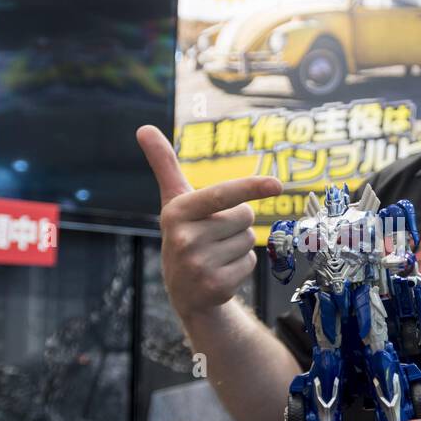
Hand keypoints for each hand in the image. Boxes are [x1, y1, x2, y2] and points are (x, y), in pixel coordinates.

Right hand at [136, 125, 282, 321]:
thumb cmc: (184, 235)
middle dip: (236, 221)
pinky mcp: (216, 286)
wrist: (184, 292)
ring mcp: (200, 265)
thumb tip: (143, 128)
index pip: (221, 194)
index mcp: (177, 212)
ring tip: (216, 253)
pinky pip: (250, 262)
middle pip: (244, 215)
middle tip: (213, 235)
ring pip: (249, 239)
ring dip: (239, 244)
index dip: (250, 186)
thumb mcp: (174, 201)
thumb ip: (164, 164)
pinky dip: (242, 265)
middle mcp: (185, 239)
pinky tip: (222, 271)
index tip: (276, 184)